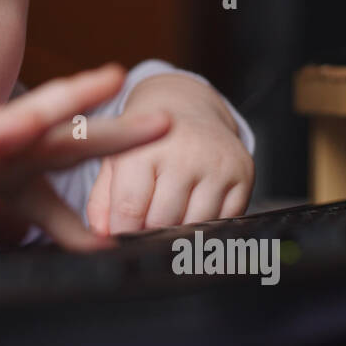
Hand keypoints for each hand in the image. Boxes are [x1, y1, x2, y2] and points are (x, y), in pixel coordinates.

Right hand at [0, 64, 170, 250]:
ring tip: (113, 77)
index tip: (146, 218)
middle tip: (169, 121)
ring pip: (32, 119)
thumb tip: (27, 241)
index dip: (100, 207)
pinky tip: (32, 121)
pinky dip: (8, 128)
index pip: (63, 185)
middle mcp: (1, 148)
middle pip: (68, 139)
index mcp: (6, 165)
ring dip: (75, 101)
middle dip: (119, 134)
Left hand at [86, 74, 252, 233]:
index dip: (121, 232)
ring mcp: (217, 164)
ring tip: (167, 220)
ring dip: (178, 233)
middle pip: (162, 221)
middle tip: (143, 230)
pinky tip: (194, 212)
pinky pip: (226, 219)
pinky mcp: (243, 173)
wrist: (186, 105)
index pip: (130, 208)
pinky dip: (208, 225)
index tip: (118, 240)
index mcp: (144, 149)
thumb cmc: (144, 140)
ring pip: (195, 225)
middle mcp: (184, 154)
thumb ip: (102, 200)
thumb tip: (102, 236)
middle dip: (147, 234)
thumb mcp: (115, 160)